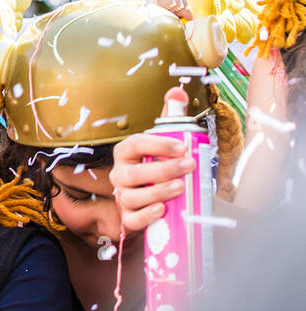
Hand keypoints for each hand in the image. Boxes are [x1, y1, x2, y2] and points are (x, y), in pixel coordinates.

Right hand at [108, 89, 194, 233]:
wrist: (157, 200)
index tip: (182, 146)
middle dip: (162, 169)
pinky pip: (131, 219)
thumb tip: (177, 91)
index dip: (156, 145)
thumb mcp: (167, 142)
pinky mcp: (129, 218)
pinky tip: (162, 210)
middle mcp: (120, 175)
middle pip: (133, 173)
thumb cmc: (160, 167)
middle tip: (189, 166)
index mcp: (126, 154)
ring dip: (157, 191)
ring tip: (181, 187)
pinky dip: (146, 215)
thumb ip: (172, 117)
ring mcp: (123, 197)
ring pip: (132, 196)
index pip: (133, 145)